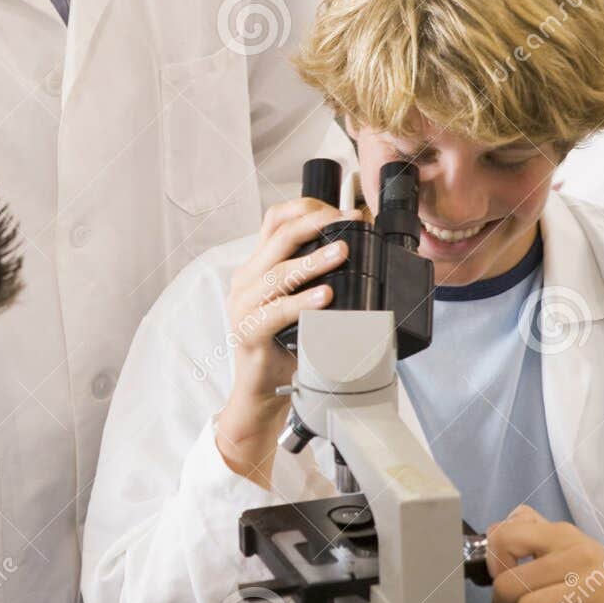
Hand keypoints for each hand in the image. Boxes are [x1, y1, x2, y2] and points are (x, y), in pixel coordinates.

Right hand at [214, 198, 358, 485]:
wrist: (263, 394)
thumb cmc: (285, 348)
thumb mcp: (301, 303)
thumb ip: (317, 277)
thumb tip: (359, 251)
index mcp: (257, 268)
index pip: (275, 220)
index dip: (307, 208)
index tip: (342, 209)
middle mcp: (245, 281)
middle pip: (278, 237)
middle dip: (317, 223)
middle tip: (349, 221)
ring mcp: (243, 306)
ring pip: (279, 271)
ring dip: (314, 260)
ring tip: (343, 252)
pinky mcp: (248, 333)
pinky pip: (276, 311)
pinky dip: (302, 301)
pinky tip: (326, 296)